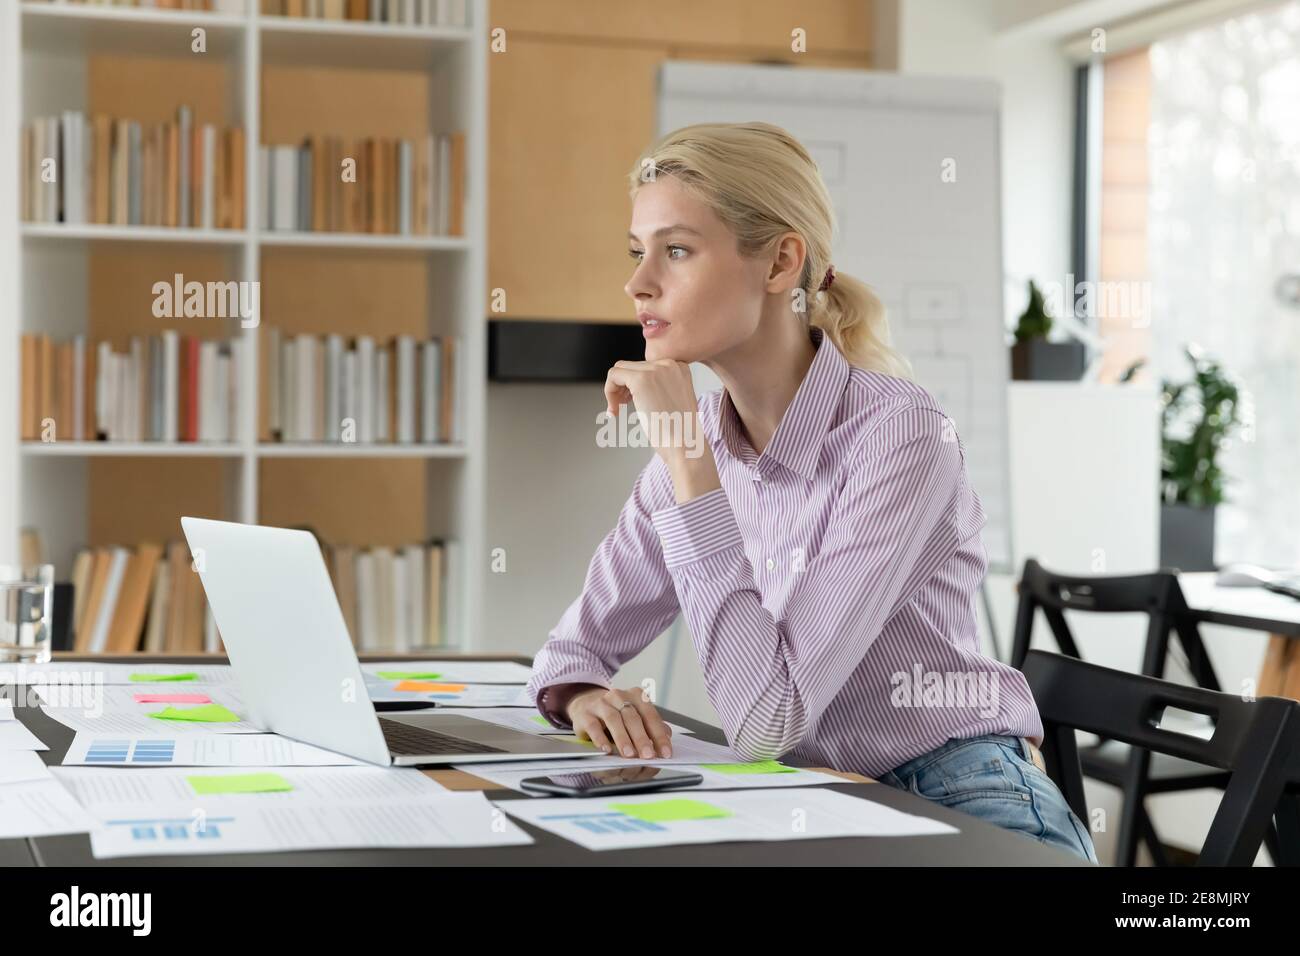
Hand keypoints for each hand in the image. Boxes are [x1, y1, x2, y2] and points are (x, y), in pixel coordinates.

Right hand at [567, 686, 673, 758]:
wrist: (585, 705)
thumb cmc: (615, 715)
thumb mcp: (635, 718)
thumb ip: (650, 726)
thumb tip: (667, 737)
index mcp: (636, 696)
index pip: (650, 716)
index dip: (659, 735)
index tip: (666, 752)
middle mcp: (618, 696)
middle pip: (632, 717)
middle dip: (642, 738)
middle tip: (648, 755)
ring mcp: (600, 703)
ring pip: (613, 719)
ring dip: (623, 738)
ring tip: (629, 754)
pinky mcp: (585, 714)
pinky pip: (593, 726)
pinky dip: (600, 738)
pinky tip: (606, 750)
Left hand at [603, 359, 720, 501]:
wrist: (685, 445)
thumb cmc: (678, 433)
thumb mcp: (673, 401)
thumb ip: (658, 387)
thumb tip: (631, 386)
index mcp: (679, 367)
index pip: (645, 366)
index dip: (633, 385)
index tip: (632, 402)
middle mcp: (669, 363)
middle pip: (632, 366)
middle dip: (623, 388)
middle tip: (621, 408)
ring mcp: (655, 370)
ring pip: (620, 369)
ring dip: (614, 390)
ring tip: (617, 410)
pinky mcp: (641, 380)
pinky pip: (613, 375)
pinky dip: (608, 391)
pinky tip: (614, 410)